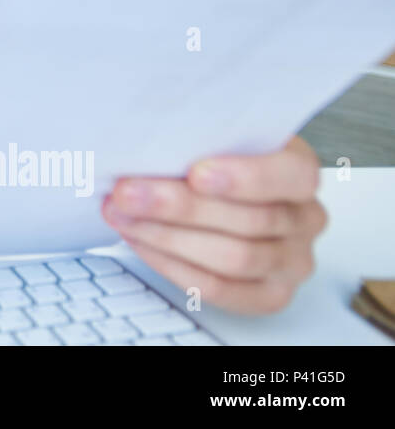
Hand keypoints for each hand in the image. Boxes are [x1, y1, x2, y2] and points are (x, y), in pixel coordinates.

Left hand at [102, 135, 326, 314]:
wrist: (211, 195)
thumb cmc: (208, 158)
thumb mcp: (209, 134)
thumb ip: (196, 134)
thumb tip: (149, 139)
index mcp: (298, 170)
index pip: (293, 174)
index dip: (247, 176)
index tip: (196, 174)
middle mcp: (305, 218)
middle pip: (251, 219)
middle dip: (180, 207)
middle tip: (128, 193)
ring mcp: (292, 261)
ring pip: (233, 257)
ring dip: (167, 236)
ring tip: (122, 216)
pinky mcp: (270, 295)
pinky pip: (220, 289)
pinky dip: (173, 265)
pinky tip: (140, 242)